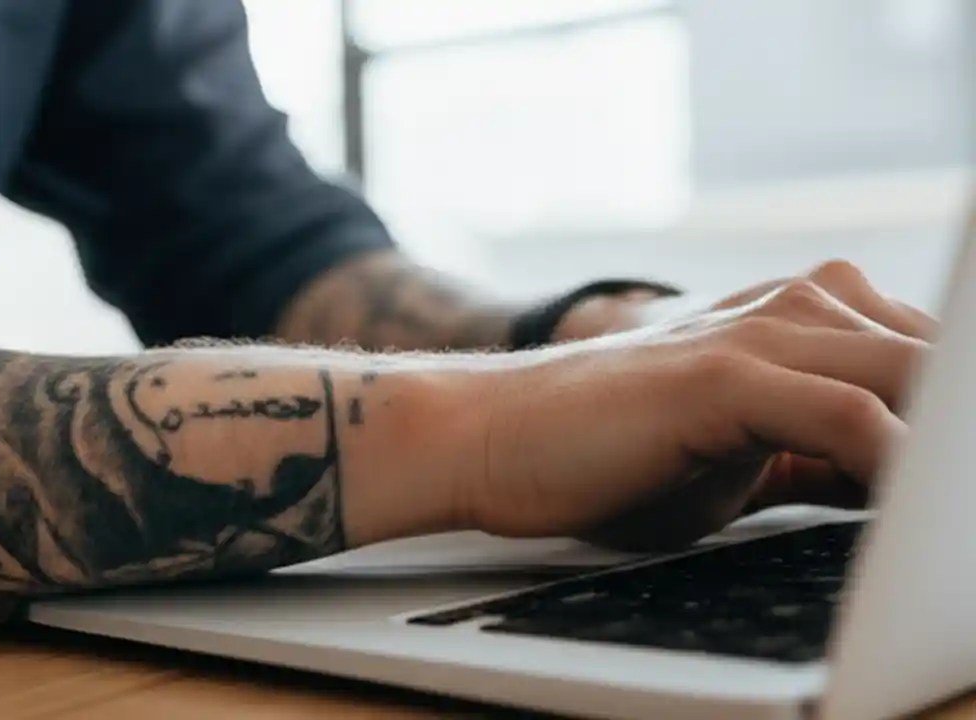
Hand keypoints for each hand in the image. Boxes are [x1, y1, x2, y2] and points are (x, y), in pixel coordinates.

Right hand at [454, 271, 928, 550]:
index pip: (931, 363)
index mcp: (804, 319)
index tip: (953, 486)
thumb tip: (908, 490)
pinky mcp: (722, 373)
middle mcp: (794, 307)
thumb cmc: (604, 454)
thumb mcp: (743, 463)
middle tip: (957, 503)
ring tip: (948, 504)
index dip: (951, 426)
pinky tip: (910, 506)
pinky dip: (895, 460)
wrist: (492, 437)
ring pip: (914, 373)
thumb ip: (828, 462)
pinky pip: (848, 414)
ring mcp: (759, 333)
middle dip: (957, 430)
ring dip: (945, 443)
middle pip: (936, 361)